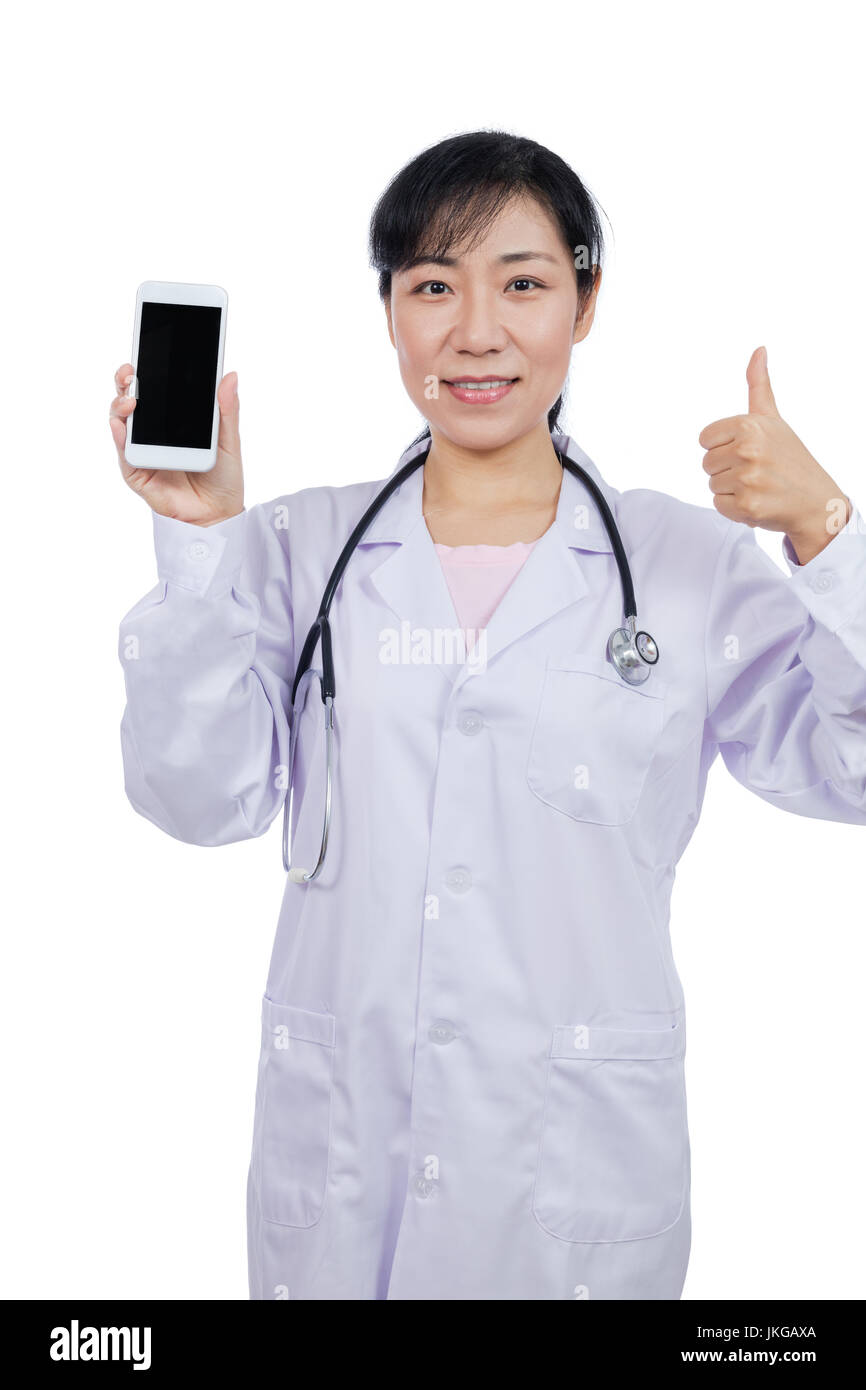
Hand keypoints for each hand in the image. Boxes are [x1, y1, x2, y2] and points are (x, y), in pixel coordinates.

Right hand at [109, 363, 243, 525]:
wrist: (220, 515)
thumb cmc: (223, 478)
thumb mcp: (229, 440)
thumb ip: (226, 409)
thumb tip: (230, 375)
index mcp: (172, 419)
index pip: (153, 388)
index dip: (145, 369)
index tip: (145, 350)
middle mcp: (153, 431)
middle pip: (129, 399)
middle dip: (124, 382)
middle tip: (130, 372)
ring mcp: (142, 451)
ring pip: (121, 422)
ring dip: (120, 407)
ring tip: (131, 402)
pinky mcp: (136, 473)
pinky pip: (124, 453)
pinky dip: (121, 439)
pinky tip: (122, 427)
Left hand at [699, 347, 849, 563]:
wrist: (816, 501)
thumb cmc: (791, 459)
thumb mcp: (774, 419)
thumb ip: (758, 386)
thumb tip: (759, 350)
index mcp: (749, 425)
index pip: (705, 439)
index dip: (722, 446)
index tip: (746, 450)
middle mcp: (747, 450)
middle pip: (706, 462)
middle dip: (727, 469)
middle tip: (756, 470)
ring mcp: (747, 479)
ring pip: (712, 484)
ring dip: (731, 489)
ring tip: (758, 485)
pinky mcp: (746, 506)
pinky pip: (719, 505)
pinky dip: (735, 508)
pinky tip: (758, 501)